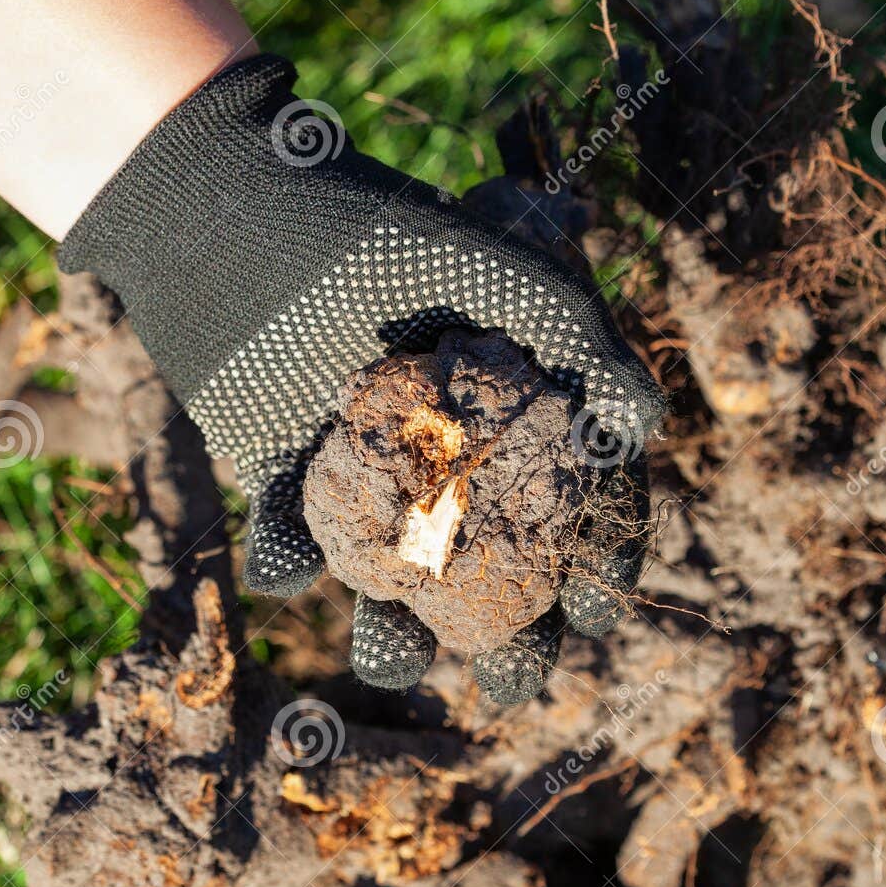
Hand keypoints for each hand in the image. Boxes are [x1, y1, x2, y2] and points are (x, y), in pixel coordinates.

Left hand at [58, 56, 663, 703]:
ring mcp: (367, 479)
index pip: (579, 510)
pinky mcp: (285, 479)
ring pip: (394, 584)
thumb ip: (584, 338)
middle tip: (506, 676)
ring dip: (394, 634)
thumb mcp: (506, 271)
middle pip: (494, 577)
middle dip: (508, 643)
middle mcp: (447, 464)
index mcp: (513, 422)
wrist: (240, 210)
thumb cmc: (386, 234)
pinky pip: (289, 542)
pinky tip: (287, 567)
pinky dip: (285, 560)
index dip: (596, 567)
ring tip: (392, 654)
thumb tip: (645, 428)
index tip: (593, 614)